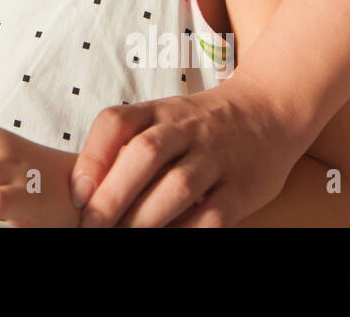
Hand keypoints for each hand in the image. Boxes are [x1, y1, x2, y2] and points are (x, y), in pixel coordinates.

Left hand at [71, 77, 307, 226]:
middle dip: (113, 194)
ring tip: (123, 236)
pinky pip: (213, 215)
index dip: (92, 156)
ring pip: (179, 185)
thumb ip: (128, 144)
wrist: (270, 110)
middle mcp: (187, 128)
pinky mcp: (243, 187)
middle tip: (92, 225)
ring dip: (146, 217)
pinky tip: (168, 238)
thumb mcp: (163, 118)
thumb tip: (84, 190)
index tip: (79, 194)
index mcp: (159, 110)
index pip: (116, 122)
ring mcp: (217, 156)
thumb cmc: (200, 125)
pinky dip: (187, 231)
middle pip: (145, 154)